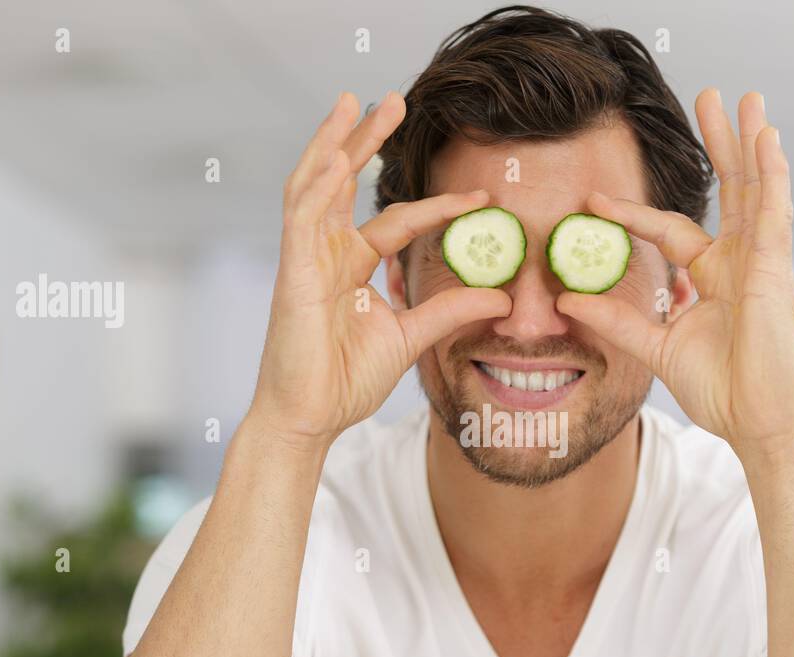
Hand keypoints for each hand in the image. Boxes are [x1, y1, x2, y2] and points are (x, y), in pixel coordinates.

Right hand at [250, 91, 512, 446]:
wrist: (311, 418)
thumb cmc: (345, 381)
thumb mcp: (411, 337)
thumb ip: (450, 310)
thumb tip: (500, 294)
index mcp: (351, 266)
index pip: (399, 223)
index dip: (438, 207)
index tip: (481, 197)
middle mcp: (326, 254)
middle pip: (344, 182)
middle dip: (365, 139)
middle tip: (393, 101)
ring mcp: (306, 260)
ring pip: (316, 185)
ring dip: (335, 143)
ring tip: (355, 102)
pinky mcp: (292, 274)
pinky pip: (302, 220)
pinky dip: (317, 187)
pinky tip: (335, 159)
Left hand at [557, 90, 793, 469]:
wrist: (760, 422)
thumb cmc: (722, 392)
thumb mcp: (656, 348)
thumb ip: (616, 321)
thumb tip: (567, 299)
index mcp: (713, 280)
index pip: (667, 233)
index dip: (629, 215)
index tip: (591, 201)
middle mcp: (739, 263)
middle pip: (726, 191)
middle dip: (717, 145)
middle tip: (707, 96)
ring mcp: (760, 263)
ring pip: (753, 189)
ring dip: (748, 141)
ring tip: (745, 97)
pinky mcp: (775, 270)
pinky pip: (773, 213)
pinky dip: (770, 174)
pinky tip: (766, 137)